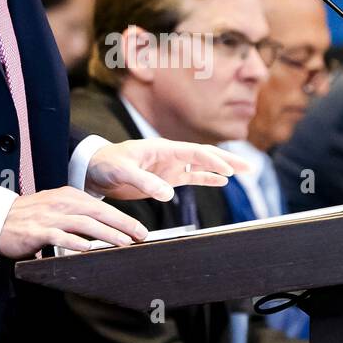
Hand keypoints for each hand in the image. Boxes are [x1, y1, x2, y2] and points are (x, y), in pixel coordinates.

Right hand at [0, 187, 148, 258]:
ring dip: (106, 234)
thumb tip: (104, 231)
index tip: (140, 229)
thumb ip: (78, 217)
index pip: (102, 207)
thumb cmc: (30, 217)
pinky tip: (88, 249)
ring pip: (84, 224)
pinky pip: (60, 237)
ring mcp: (50, 217)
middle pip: (98, 213)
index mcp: (69, 196)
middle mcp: (62, 204)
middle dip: (122, 224)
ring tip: (122, 242)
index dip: (123, 218)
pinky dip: (75, 242)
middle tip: (140, 235)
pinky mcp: (38, 231)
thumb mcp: (56, 209)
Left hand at [85, 139, 249, 202]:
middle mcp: (170, 155)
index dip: (213, 161)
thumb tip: (168, 194)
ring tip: (244, 172)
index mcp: (162, 148)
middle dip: (227, 161)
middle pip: (205, 156)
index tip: (229, 171)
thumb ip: (145, 181)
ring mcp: (170, 167)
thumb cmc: (106, 164)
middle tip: (249, 168)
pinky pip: (192, 178)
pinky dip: (208, 178)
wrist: (93, 169)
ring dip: (222, 169)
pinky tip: (222, 182)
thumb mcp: (123, 172)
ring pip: (202, 166)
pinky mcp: (165, 179)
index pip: (194, 152)